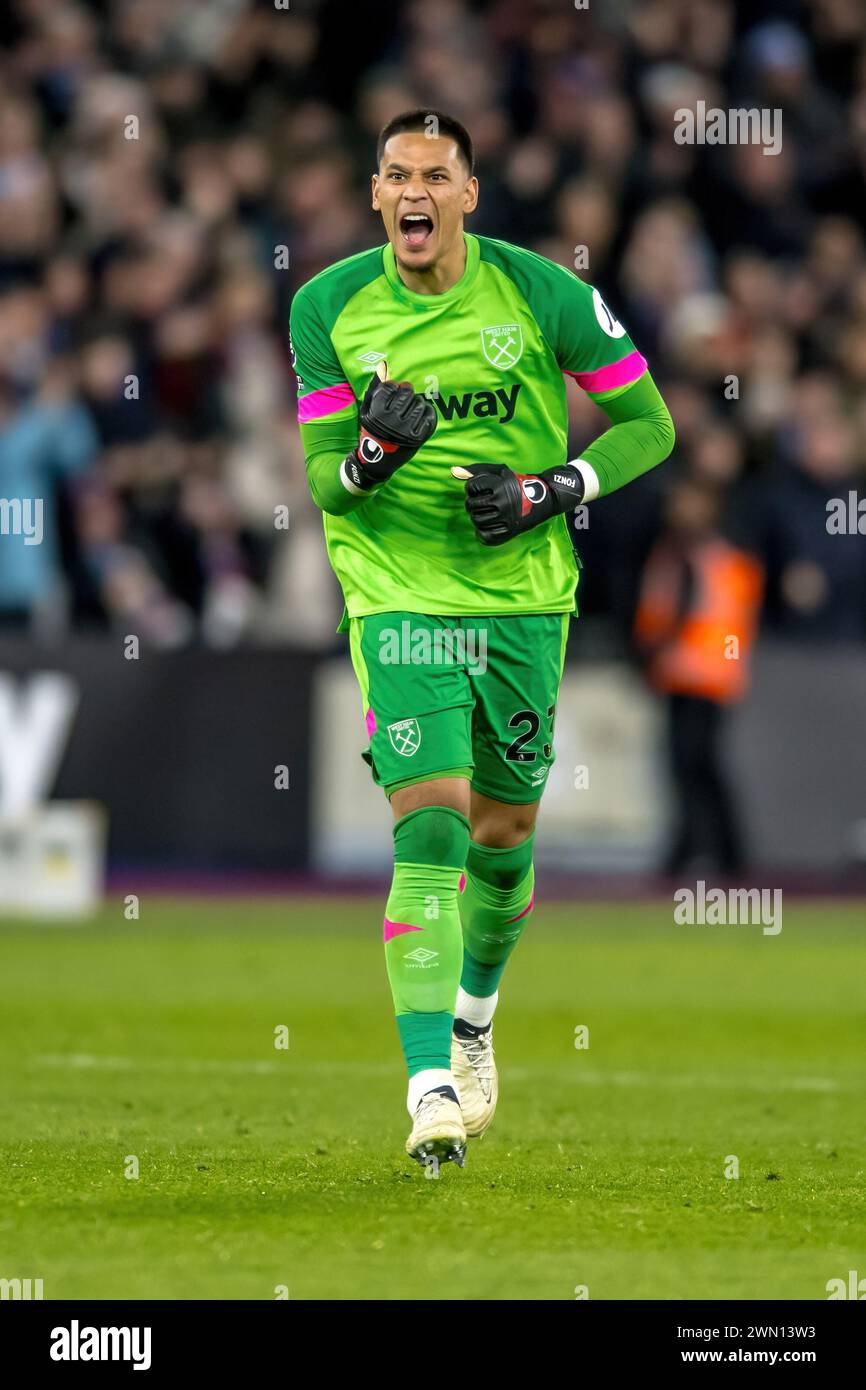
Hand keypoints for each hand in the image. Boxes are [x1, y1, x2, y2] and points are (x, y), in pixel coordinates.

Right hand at [344, 359, 436, 491]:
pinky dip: (427, 413)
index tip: (393, 392)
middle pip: (407, 392)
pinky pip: (430, 416)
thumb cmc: (372, 431)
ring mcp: (406, 430)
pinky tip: (420, 416)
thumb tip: (383, 366)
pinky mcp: (419, 438)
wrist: (377, 461)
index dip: (393, 387)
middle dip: (406, 392)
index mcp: (377, 413)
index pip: (391, 387)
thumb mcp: (366, 411)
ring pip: (420, 403)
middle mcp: (392, 421)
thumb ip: (374, 389)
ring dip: (417, 402)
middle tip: (405, 396)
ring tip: (411, 409)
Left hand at [452, 462, 584, 545]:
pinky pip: (485, 536)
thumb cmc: (516, 483)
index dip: (472, 488)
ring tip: (485, 512)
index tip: (480, 489)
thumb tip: (453, 471)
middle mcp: (502, 501)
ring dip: (477, 516)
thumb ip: (476, 470)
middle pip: (470, 505)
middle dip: (472, 503)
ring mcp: (506, 518)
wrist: (542, 499)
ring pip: (476, 520)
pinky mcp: (509, 531)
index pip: (471, 487)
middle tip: (481, 502)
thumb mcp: (499, 471)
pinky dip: (481, 532)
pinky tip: (487, 525)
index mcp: (499, 485)